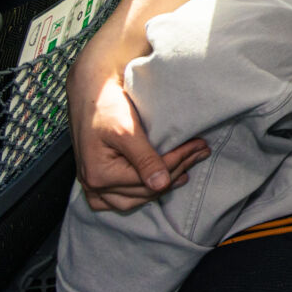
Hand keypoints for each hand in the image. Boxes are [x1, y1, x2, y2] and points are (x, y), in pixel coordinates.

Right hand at [68, 43, 206, 211]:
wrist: (91, 93)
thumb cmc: (106, 107)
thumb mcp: (127, 131)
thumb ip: (144, 159)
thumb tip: (160, 185)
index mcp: (99, 176)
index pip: (149, 179)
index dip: (178, 162)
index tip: (199, 146)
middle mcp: (94, 187)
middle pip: (145, 190)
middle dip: (177, 170)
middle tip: (200, 152)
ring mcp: (94, 187)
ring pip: (136, 198)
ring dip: (164, 184)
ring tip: (187, 169)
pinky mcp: (97, 181)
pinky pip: (123, 198)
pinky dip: (143, 193)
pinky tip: (162, 184)